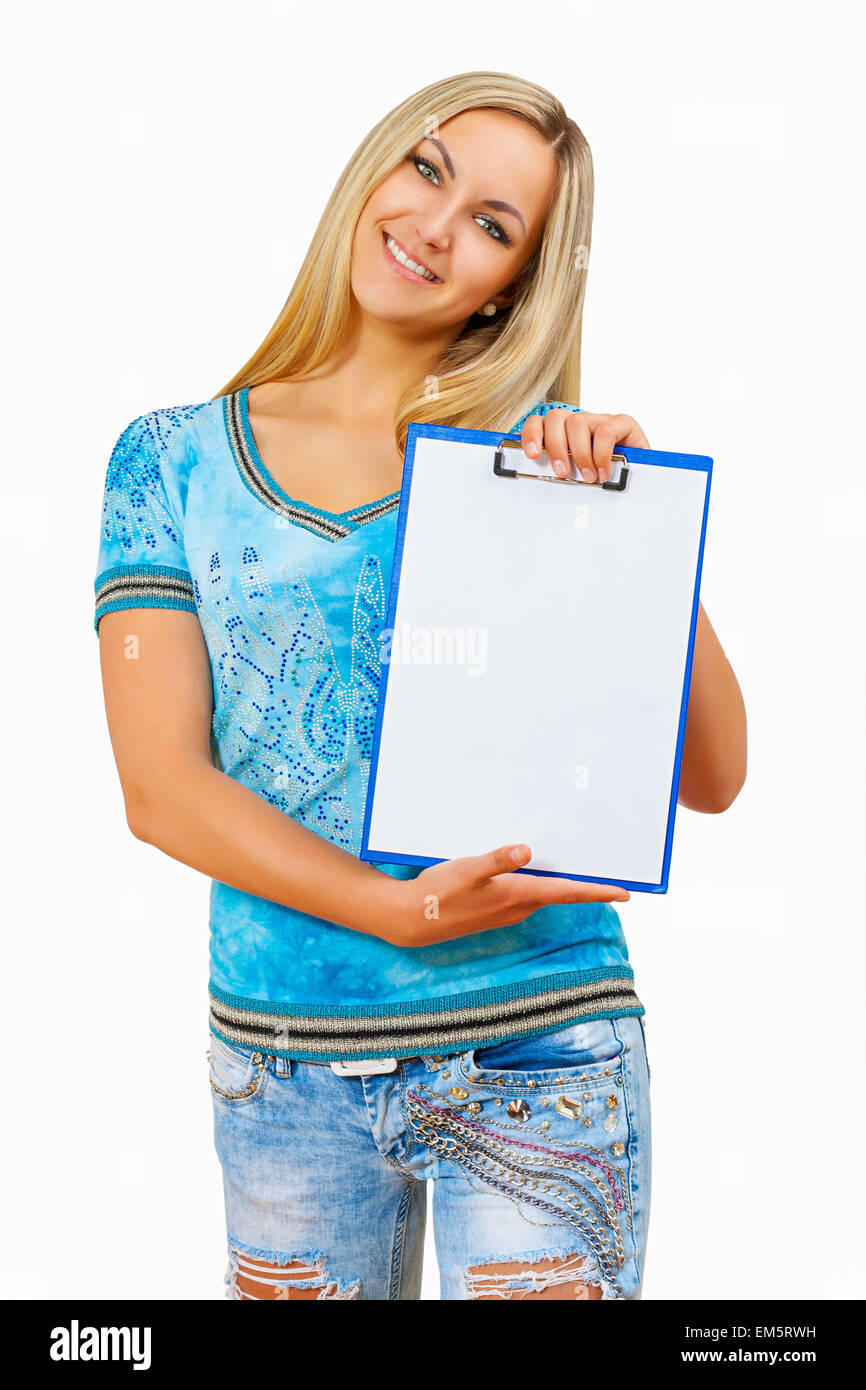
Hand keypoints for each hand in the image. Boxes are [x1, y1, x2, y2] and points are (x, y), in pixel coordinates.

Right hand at [387, 843, 628, 947]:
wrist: (413, 920)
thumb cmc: (439, 893)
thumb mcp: (467, 869)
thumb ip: (497, 860)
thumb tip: (527, 851)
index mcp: (518, 895)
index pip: (568, 892)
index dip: (598, 892)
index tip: (626, 894)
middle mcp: (518, 907)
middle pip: (561, 893)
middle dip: (587, 886)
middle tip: (611, 876)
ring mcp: (507, 911)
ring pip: (544, 894)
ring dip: (563, 884)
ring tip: (581, 869)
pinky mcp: (495, 910)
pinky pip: (528, 895)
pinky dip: (541, 885)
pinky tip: (535, 872)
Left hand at [520, 409, 649, 482]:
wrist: (640, 481)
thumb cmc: (604, 480)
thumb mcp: (577, 477)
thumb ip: (561, 472)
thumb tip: (539, 484)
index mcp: (563, 432)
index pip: (539, 421)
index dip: (531, 434)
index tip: (531, 454)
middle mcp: (580, 421)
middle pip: (556, 418)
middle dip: (555, 447)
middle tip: (562, 473)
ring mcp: (600, 419)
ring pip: (578, 421)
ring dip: (580, 452)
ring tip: (587, 476)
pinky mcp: (622, 423)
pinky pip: (606, 430)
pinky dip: (601, 454)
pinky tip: (603, 471)